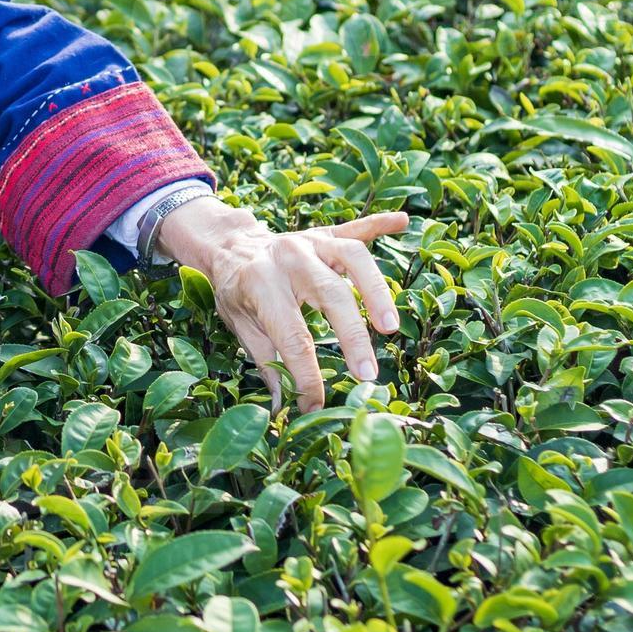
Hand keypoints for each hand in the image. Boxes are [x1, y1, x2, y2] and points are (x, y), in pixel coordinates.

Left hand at [154, 200, 408, 413]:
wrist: (230, 245)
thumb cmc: (237, 292)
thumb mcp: (241, 326)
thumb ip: (266, 364)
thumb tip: (282, 410)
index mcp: (260, 283)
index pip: (292, 337)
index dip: (306, 375)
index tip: (316, 404)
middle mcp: (289, 257)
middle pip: (331, 294)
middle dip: (352, 336)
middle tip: (368, 374)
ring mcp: (310, 241)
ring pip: (353, 257)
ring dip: (376, 291)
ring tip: (390, 327)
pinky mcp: (327, 234)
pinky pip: (357, 228)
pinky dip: (380, 225)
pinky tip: (402, 222)